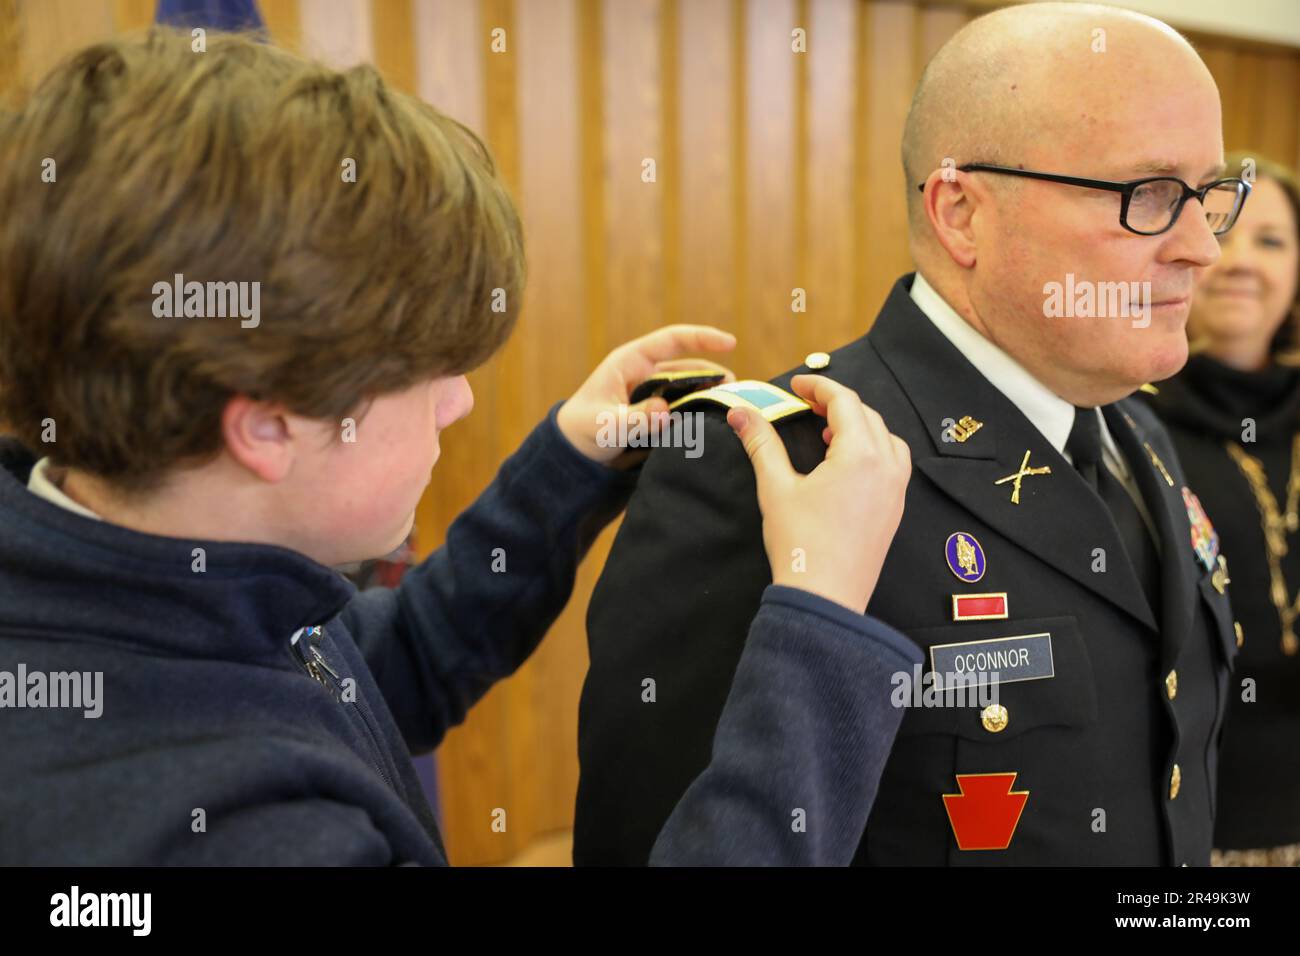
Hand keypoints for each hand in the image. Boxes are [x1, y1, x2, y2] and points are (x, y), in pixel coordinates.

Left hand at [556, 324, 736, 466]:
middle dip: (714, 376)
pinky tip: (714, 425)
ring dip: (708, 396)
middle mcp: (645, 373)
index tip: (730, 343)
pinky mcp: (656, 414)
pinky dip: (698, 413)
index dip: (702, 338)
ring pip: (689, 389)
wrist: (572, 455)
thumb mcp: (605, 425)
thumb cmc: (581, 431)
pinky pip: (682, 409)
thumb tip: (665, 411)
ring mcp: (652, 394)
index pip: (672, 340)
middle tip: (736, 392)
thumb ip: (635, 419)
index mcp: (631, 362)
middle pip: (688, 367)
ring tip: (731, 410)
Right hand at [727, 374, 910, 613]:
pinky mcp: (894, 510)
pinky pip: (893, 463)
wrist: (826, 598)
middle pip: (867, 415)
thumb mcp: (776, 488)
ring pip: (886, 438)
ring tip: (829, 433)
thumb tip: (741, 412)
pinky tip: (847, 464)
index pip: (844, 401)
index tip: (795, 385)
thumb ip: (761, 443)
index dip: (818, 385)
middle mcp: (887, 467)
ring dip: (859, 425)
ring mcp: (896, 490)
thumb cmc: (801, 543)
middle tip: (806, 403)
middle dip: (837, 403)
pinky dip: (873, 449)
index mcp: (860, 455)